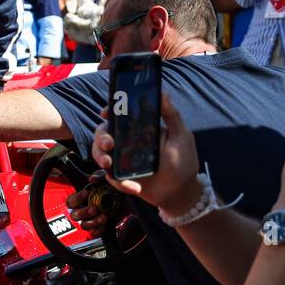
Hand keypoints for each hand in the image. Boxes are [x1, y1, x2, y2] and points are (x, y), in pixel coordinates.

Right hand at [66, 172, 110, 234]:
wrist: (130, 201)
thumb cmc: (115, 189)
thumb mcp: (108, 179)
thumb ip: (100, 176)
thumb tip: (92, 179)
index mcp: (82, 199)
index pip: (71, 201)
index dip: (77, 198)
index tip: (87, 193)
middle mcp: (85, 209)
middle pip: (74, 215)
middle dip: (84, 212)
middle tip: (94, 209)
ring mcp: (91, 219)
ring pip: (83, 225)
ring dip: (93, 221)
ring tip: (103, 217)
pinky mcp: (99, 227)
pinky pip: (94, 232)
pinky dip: (100, 228)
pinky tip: (106, 223)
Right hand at [89, 92, 202, 212]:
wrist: (181, 192)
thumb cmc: (184, 161)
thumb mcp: (181, 136)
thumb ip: (171, 115)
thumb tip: (162, 92)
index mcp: (140, 128)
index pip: (119, 116)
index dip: (109, 112)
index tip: (106, 113)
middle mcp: (127, 142)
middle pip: (103, 133)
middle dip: (100, 138)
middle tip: (108, 144)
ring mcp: (122, 160)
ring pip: (100, 153)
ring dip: (100, 157)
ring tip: (109, 166)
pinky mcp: (121, 177)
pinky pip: (111, 177)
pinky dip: (120, 183)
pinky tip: (135, 188)